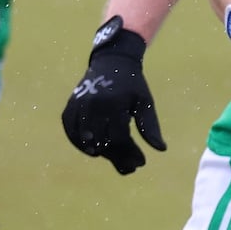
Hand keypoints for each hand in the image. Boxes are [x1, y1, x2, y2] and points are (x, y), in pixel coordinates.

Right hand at [62, 24, 165, 174]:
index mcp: (114, 104)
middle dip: (118, 157)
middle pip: (103, 142)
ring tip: (116, 159)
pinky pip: (71, 131)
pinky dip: (80, 143)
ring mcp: (78, 106)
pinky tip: (94, 151)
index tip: (141, 163)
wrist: (111, 62)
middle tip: (131, 167)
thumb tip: (161, 150)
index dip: (131, 153)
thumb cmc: (133, 85)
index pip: (120, 138)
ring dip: (101, 153)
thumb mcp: (145, 103)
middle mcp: (93, 106)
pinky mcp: (69, 107)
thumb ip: (150, 126)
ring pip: (86, 139)